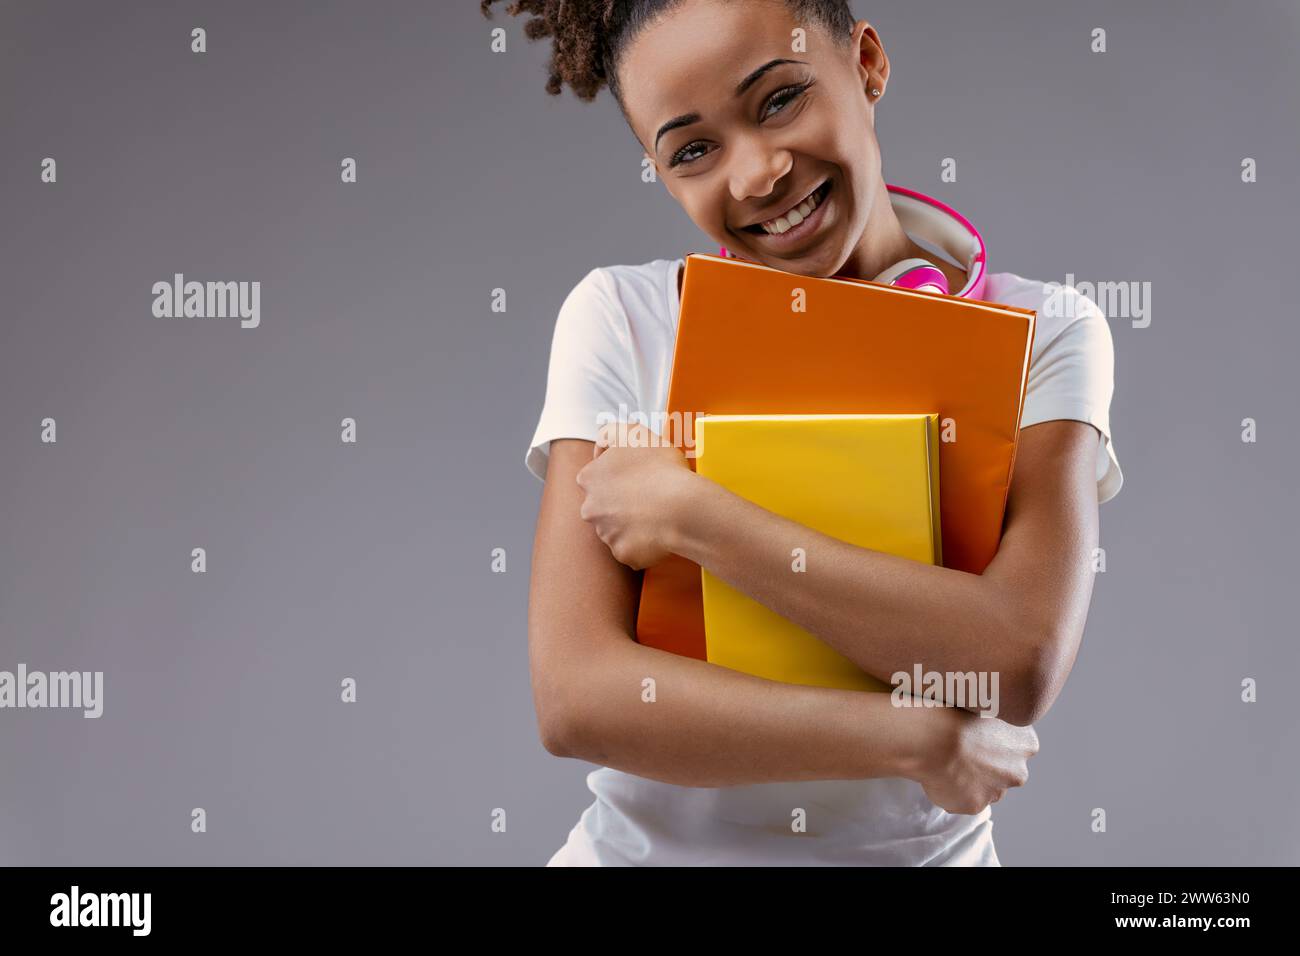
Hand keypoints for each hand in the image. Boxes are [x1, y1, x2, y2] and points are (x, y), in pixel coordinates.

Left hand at [575, 421, 695, 569]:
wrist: (683, 508)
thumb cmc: (662, 469)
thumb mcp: (635, 433)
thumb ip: (610, 433)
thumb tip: (600, 444)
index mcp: (590, 478)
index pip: (595, 477)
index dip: (616, 475)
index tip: (636, 477)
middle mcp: (590, 508)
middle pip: (602, 505)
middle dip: (620, 502)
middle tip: (648, 496)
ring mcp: (606, 533)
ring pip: (616, 529)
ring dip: (632, 523)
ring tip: (657, 514)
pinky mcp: (623, 553)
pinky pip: (632, 549)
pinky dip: (643, 543)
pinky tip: (659, 532)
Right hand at [909, 708, 1039, 814]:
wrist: (934, 737)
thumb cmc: (955, 712)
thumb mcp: (985, 703)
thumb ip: (995, 720)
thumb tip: (983, 722)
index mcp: (1026, 743)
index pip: (1016, 747)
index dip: (993, 741)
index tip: (975, 734)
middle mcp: (1018, 771)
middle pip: (1004, 772)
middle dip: (986, 766)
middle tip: (960, 750)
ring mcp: (996, 791)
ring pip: (984, 789)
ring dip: (970, 780)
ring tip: (945, 761)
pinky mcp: (974, 805)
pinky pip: (962, 799)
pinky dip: (951, 790)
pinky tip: (938, 773)